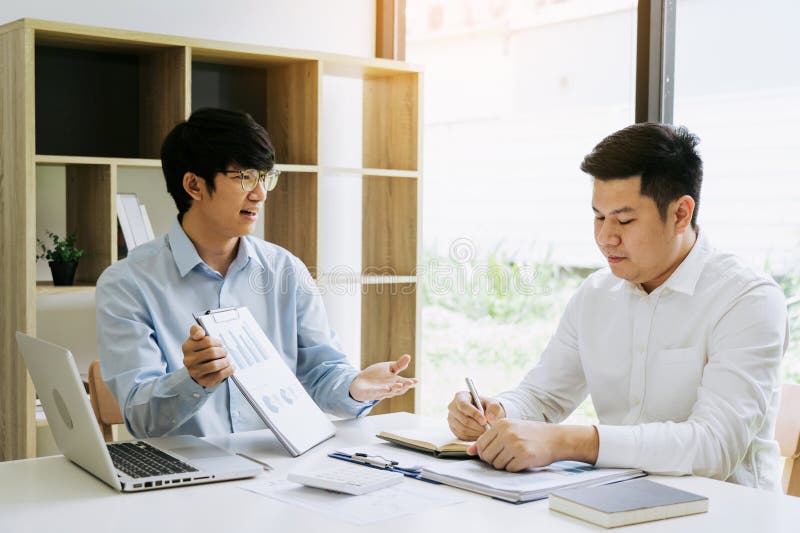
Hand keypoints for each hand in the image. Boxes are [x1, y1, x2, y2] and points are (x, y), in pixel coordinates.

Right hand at [182, 324, 233, 387]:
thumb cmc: (200, 350)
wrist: (197, 369)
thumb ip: (196, 330)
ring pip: (215, 365)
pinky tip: (230, 366)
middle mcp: (188, 360)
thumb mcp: (196, 338)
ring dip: (225, 361)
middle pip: (212, 353)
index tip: (218, 344)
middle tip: (224, 352)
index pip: (208, 341)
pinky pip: (220, 375)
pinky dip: (228, 370)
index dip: (217, 342)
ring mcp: (195, 372)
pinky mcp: (204, 381)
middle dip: (222, 351)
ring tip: (226, 359)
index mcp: (187, 347)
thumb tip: (200, 334)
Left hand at [349, 354, 417, 401]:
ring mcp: (380, 392)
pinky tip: (386, 388)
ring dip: (394, 389)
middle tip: (410, 382)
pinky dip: (381, 391)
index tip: (416, 380)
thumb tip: (408, 356)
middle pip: (398, 389)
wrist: (359, 382)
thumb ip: (398, 365)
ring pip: (389, 392)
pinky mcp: (370, 393)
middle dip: (404, 386)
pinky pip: (376, 393)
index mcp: (394, 382)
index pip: (404, 383)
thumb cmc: (376, 376)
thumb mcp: (388, 368)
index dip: (410, 383)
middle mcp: (389, 388)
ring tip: (400, 385)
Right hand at [447, 391, 505, 439]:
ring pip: (463, 429)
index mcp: (460, 397)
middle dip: (478, 426)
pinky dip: (473, 437)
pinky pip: (462, 436)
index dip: (474, 414)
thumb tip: (490, 418)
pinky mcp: (453, 429)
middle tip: (488, 429)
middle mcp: (452, 407)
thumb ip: (494, 408)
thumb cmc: (486, 406)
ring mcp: (451, 419)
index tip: (484, 421)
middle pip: (464, 420)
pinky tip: (480, 434)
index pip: (463, 405)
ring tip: (486, 431)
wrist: (482, 412)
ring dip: (476, 432)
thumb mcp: (492, 403)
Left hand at [467, 420, 598, 471]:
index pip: (481, 444)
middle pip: (487, 455)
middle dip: (493, 460)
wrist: (555, 438)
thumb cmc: (531, 434)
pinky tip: (522, 461)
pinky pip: (509, 469)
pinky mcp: (523, 457)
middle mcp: (506, 434)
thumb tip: (469, 451)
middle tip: (504, 457)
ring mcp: (515, 445)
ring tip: (514, 458)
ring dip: (504, 465)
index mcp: (501, 424)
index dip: (484, 452)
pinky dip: (514, 468)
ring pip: (497, 464)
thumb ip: (489, 439)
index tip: (493, 454)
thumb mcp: (510, 430)